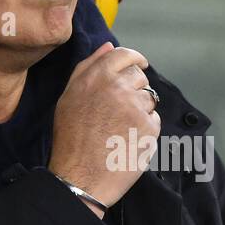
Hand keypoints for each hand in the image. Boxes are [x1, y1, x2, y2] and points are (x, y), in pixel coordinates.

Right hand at [48, 42, 159, 211]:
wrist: (80, 177)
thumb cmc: (71, 139)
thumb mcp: (69, 97)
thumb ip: (89, 67)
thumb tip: (108, 46)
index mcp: (97, 77)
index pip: (125, 54)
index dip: (134, 59)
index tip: (139, 65)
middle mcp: (118, 88)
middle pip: (140, 77)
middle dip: (134, 89)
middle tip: (119, 110)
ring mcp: (136, 108)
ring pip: (149, 99)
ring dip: (140, 111)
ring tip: (119, 130)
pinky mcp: (149, 128)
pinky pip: (154, 121)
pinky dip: (145, 130)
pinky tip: (127, 141)